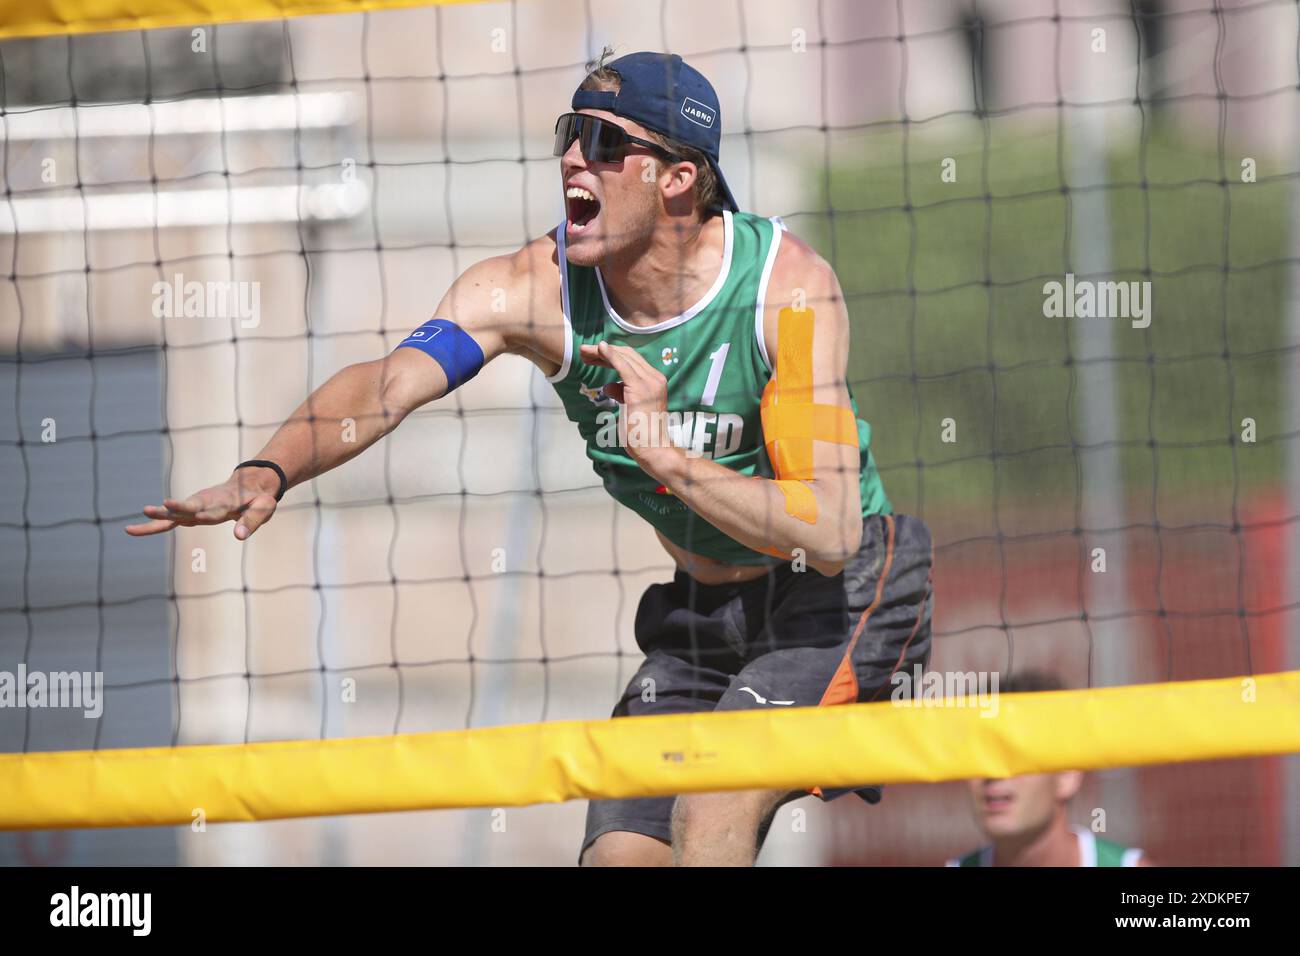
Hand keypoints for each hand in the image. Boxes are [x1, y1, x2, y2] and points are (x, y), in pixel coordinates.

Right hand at [124, 467, 281, 539]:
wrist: (250, 483)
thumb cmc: (258, 498)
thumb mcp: (263, 508)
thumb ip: (252, 521)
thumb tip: (238, 537)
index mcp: (225, 503)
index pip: (212, 510)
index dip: (203, 513)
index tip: (195, 515)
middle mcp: (206, 503)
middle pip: (187, 508)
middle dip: (173, 510)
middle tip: (153, 509)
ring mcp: (196, 506)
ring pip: (173, 515)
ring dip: (156, 518)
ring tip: (132, 526)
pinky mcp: (190, 510)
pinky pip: (170, 520)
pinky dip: (153, 525)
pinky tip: (132, 530)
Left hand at [579, 341, 681, 475]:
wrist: (652, 447)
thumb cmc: (641, 433)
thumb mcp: (629, 408)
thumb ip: (622, 394)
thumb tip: (610, 386)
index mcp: (654, 381)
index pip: (632, 360)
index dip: (612, 354)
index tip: (594, 355)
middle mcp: (655, 378)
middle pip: (627, 355)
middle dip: (603, 351)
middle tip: (584, 351)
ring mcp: (648, 382)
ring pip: (623, 357)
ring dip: (601, 352)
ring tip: (584, 352)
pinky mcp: (639, 388)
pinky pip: (622, 365)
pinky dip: (610, 355)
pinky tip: (599, 349)